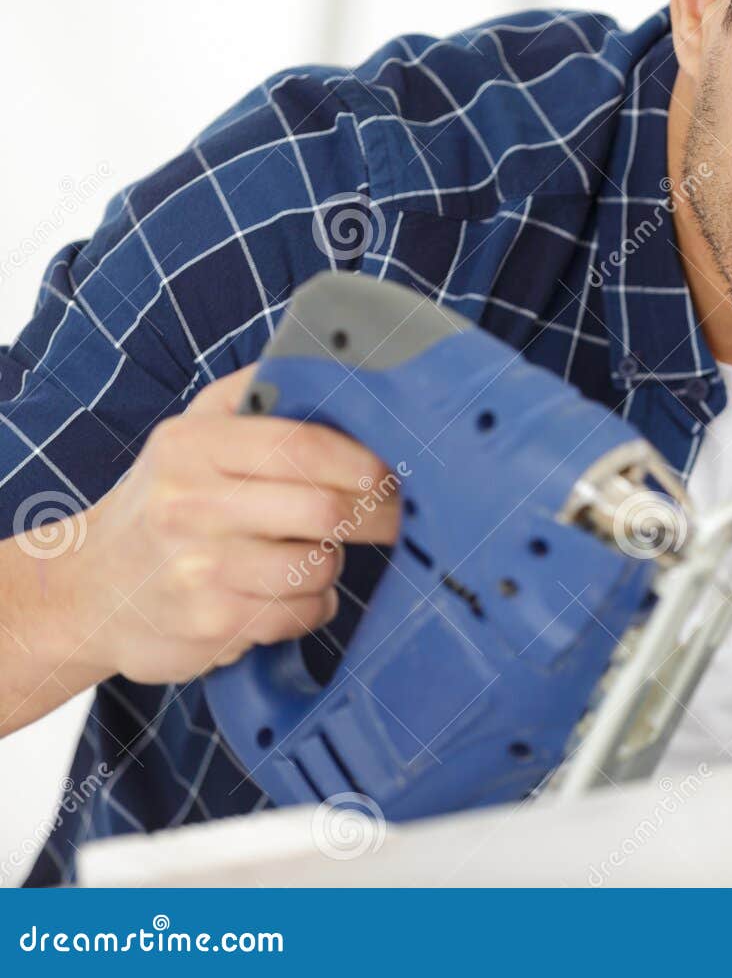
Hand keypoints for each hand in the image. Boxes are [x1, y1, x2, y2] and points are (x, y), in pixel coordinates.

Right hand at [43, 365, 401, 684]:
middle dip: (372, 516)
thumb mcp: (192, 433)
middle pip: (324, 509)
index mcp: (192, 445)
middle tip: (386, 516)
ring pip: (320, 565)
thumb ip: (256, 395)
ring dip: (331, 564)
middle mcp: (189, 504)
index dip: (360, 461)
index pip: (301, 445)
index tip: (387, 472)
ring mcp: (199, 569)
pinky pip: (302, 612)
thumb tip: (333, 363)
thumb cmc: (164, 503)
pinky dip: (310, 606)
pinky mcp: (211, 624)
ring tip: (306, 555)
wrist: (87, 590)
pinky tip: (283, 594)